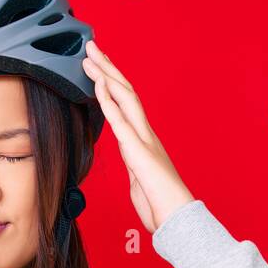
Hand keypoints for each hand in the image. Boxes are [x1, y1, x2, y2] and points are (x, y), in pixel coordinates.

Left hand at [82, 41, 194, 234]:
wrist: (177, 220)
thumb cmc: (162, 207)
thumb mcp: (142, 184)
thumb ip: (137, 172)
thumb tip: (136, 172)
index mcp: (144, 141)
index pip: (127, 104)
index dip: (112, 83)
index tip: (99, 66)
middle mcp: (145, 134)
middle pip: (125, 91)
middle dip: (108, 68)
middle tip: (91, 47)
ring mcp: (143, 139)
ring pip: (124, 97)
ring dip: (106, 74)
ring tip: (90, 56)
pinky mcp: (138, 151)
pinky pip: (120, 119)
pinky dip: (108, 99)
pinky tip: (98, 83)